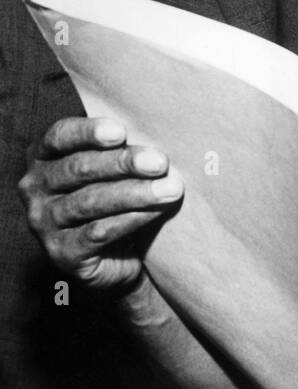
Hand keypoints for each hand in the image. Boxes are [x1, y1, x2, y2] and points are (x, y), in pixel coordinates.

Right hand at [19, 117, 180, 293]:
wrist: (114, 255)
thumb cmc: (114, 196)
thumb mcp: (110, 168)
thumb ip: (120, 148)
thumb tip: (157, 133)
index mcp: (43, 157)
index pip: (59, 136)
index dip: (88, 132)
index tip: (121, 132)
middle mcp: (35, 188)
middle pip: (79, 169)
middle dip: (123, 163)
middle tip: (161, 162)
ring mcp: (44, 223)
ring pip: (91, 201)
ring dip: (136, 193)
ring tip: (171, 189)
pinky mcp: (62, 253)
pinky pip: (98, 232)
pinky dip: (131, 219)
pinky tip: (156, 211)